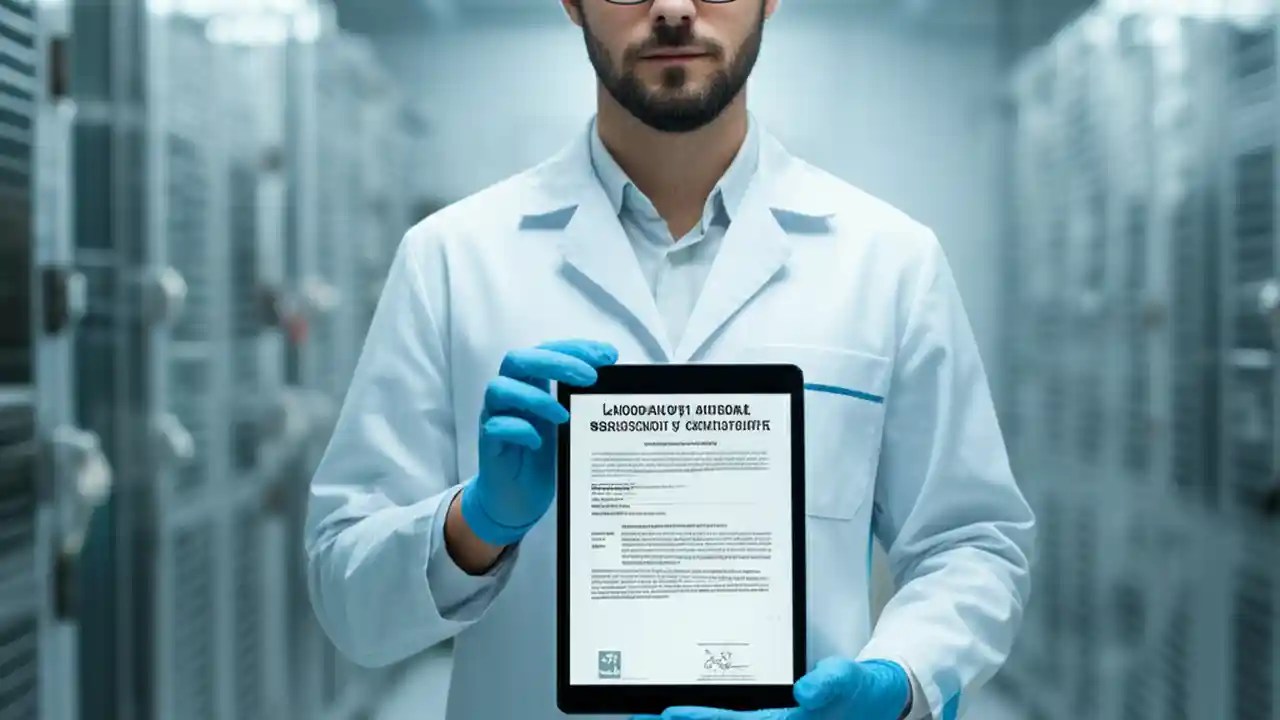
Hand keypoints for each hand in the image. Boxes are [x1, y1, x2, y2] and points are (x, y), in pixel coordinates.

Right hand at [458, 339, 617, 545]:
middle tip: (589, 377)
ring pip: (499, 388)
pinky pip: (495, 426)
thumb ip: (580, 403)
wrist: (519, 499)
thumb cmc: (544, 457)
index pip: (546, 350)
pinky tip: (538, 443)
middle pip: (518, 359)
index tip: (608, 356)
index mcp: (530, 383)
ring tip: (564, 417)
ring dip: (535, 398)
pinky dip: (519, 430)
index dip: (576, 347)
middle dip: (556, 362)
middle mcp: (509, 394)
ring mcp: (495, 417)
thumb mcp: (569, 425)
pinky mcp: (488, 443)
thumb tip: (616, 386)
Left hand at [633, 658, 910, 719]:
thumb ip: (832, 683)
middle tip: (639, 713)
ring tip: (656, 714)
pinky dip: (714, 716)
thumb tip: (804, 692)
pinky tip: (693, 710)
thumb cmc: (864, 694)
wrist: (881, 700)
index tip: (666, 713)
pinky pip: (738, 719)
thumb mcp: (852, 680)